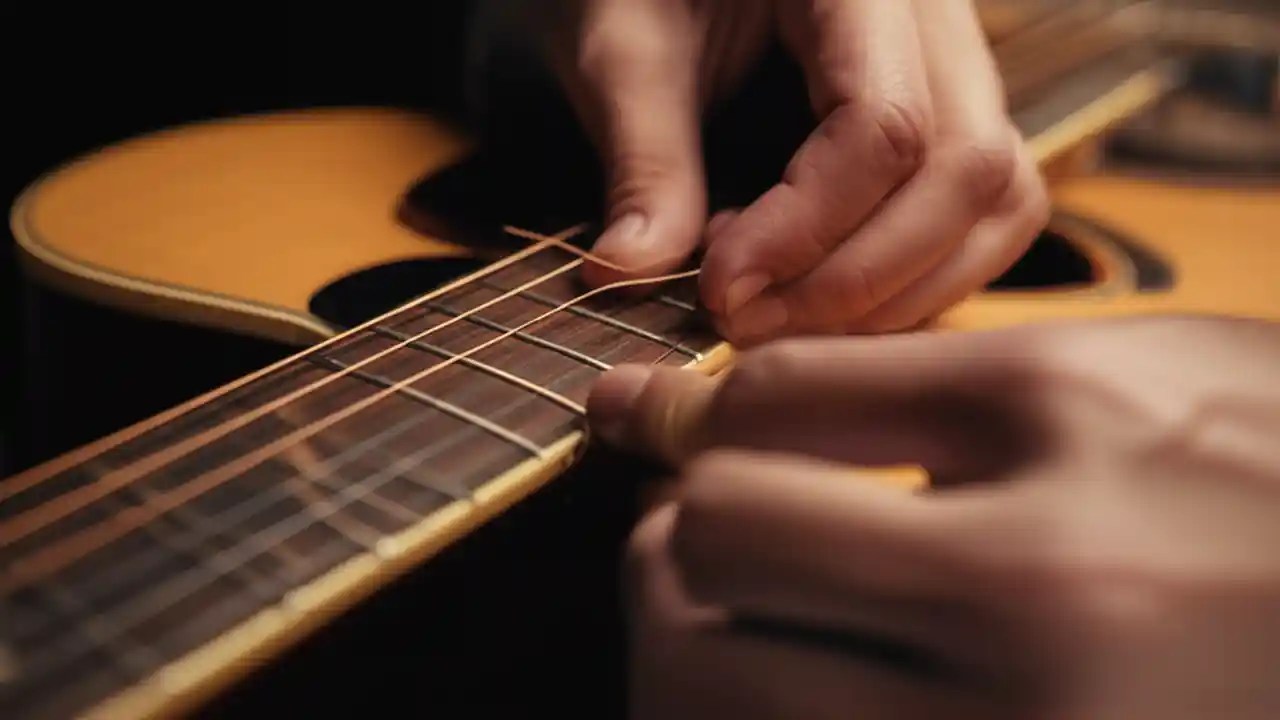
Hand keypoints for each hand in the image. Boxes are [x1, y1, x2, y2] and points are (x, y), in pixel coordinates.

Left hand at [543, 0, 1048, 343]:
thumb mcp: (624, 51)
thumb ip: (643, 160)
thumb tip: (633, 269)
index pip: (884, 124)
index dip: (806, 230)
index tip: (721, 289)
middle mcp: (938, 22)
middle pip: (968, 172)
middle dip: (860, 279)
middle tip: (749, 324)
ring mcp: (961, 71)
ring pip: (996, 201)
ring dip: (899, 293)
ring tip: (782, 317)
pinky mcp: (952, 121)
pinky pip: (981, 216)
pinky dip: (915, 281)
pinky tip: (819, 299)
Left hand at [586, 315, 1279, 718]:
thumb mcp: (1159, 378)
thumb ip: (956, 380)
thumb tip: (745, 404)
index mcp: (1069, 417)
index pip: (776, 393)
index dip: (703, 406)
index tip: (684, 424)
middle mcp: (1033, 577)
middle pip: (713, 529)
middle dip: (685, 519)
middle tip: (709, 523)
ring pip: (707, 677)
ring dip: (690, 635)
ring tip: (738, 611)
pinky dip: (757, 712)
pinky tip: (806, 674)